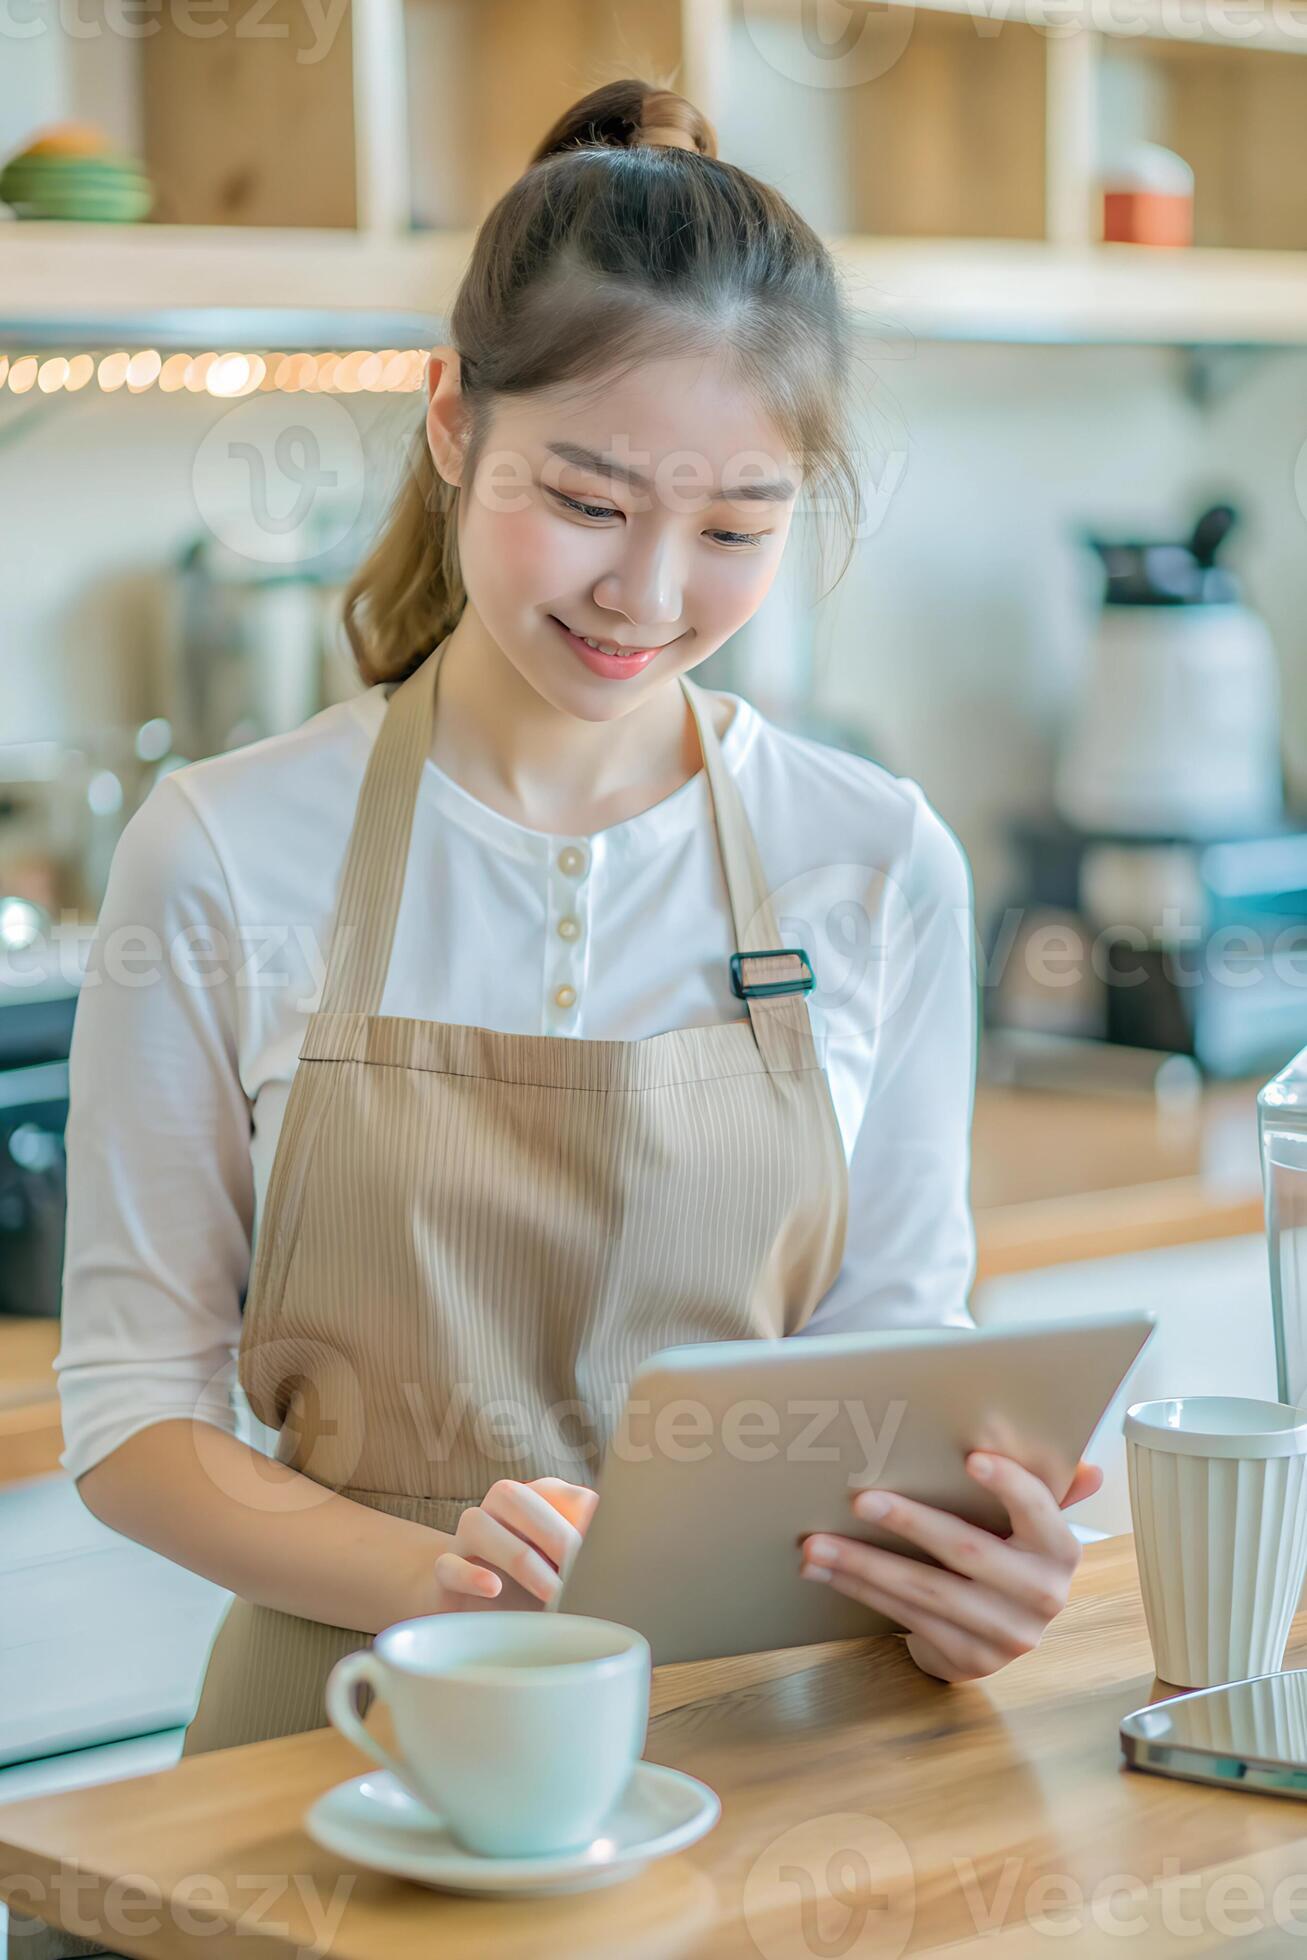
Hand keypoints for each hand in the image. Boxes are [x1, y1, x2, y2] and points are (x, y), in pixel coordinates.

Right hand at [434, 1477, 598, 1611]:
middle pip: (512, 1496)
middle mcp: (492, 1512)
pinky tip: (494, 1588)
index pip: (552, 1490)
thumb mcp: (563, 1567)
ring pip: (477, 1524)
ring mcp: (464, 1542)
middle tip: (578, 1570)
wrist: (477, 1613)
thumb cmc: (533, 1585)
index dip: (576, 1513)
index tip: (602, 1546)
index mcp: (527, 1500)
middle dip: (551, 1532)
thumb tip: (620, 1544)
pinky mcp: (443, 1577)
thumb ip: (587, 1549)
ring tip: (552, 1591)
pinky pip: (448, 1566)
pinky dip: (471, 1575)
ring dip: (519, 1556)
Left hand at [799, 1453, 1104, 1682]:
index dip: (1009, 1486)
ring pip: (926, 1590)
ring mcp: (1006, 1635)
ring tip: (816, 1543)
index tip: (970, 1457)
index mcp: (1060, 1551)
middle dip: (910, 1521)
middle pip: (967, 1551)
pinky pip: (906, 1617)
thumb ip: (1050, 1490)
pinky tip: (826, 1572)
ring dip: (864, 1563)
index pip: (1041, 1511)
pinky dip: (861, 1590)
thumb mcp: (1029, 1522)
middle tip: (860, 1499)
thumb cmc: (1007, 1554)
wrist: (998, 1631)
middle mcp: (1041, 1596)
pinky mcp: (969, 1658)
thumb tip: (1091, 1470)